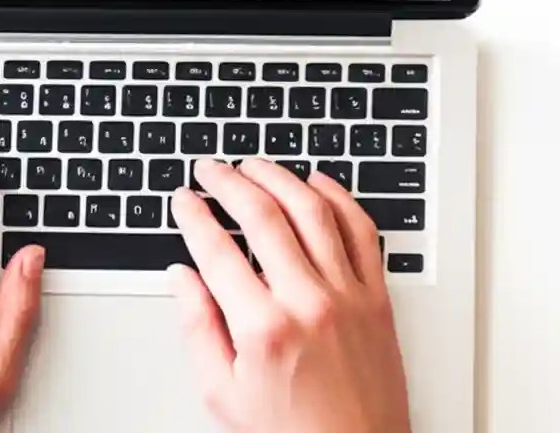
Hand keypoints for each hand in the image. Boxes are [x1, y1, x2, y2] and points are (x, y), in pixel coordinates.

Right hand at [170, 159, 410, 432]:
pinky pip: (361, 231)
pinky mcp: (378, 299)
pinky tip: (317, 183)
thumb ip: (197, 328)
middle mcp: (308, 302)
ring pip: (312, 211)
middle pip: (263, 216)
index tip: (184, 199)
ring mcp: (348, 296)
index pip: (217, 249)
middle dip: (229, 182)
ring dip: (279, 177)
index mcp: (262, 328)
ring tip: (255, 165)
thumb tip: (182, 278)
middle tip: (210, 169)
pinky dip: (338, 198)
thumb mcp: (222, 393)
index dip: (194, 215)